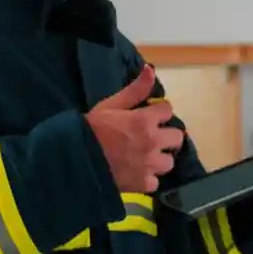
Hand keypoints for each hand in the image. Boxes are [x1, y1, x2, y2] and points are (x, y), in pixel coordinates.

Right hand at [85, 64, 184, 192]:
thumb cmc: (91, 128)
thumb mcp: (111, 104)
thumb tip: (151, 69)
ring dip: (159, 159)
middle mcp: (152, 141)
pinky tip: (136, 173)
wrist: (75, 158)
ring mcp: (149, 164)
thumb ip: (135, 90)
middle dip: (166, 136)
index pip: (168, 110)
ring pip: (169, 162)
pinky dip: (147, 179)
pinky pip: (155, 182)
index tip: (149, 116)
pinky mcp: (143, 183)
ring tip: (144, 158)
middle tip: (151, 138)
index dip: (159, 112)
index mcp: (145, 120)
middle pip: (177, 137)